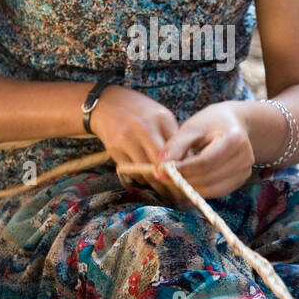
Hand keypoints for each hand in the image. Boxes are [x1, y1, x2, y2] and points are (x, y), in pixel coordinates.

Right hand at [89, 86, 187, 205]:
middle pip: (161, 166)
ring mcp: (126, 141)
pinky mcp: (114, 151)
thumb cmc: (141, 111)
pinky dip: (144, 180)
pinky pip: (133, 174)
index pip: (176, 151)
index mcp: (160, 119)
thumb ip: (174, 138)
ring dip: (158, 187)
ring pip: (146, 174)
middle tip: (182, 195)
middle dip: (172, 184)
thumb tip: (189, 164)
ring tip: (170, 194)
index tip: (192, 183)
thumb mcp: (162, 117)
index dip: (184, 170)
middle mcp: (143, 129)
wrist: (107, 103)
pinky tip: (152, 183)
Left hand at [155, 102, 254, 201]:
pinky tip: (186, 181)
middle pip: (208, 179)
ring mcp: (245, 171)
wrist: (232, 124)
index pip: (205, 163)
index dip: (182, 170)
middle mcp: (245, 158)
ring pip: (211, 190)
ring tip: (173, 178)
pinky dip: (199, 190)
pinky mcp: (240, 181)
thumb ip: (176, 147)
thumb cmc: (210, 123)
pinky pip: (216, 192)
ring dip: (189, 188)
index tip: (161, 170)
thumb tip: (160, 168)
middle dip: (183, 180)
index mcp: (234, 139)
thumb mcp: (191, 128)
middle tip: (162, 176)